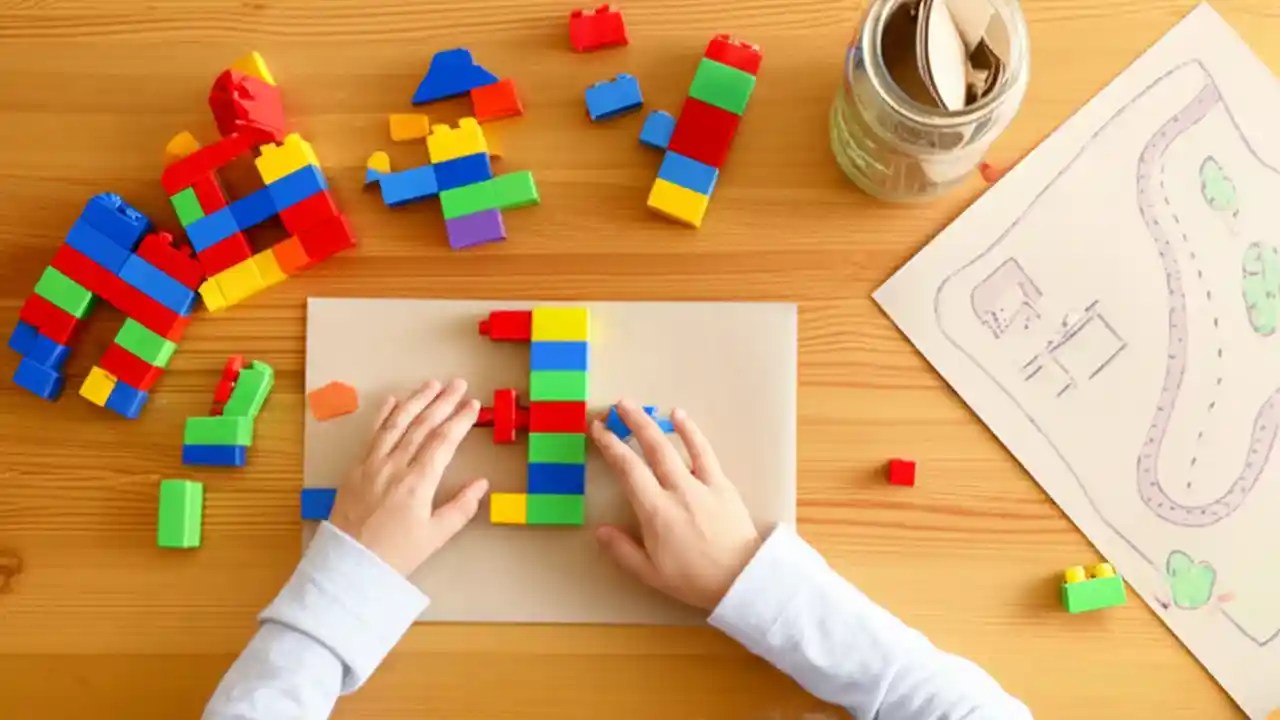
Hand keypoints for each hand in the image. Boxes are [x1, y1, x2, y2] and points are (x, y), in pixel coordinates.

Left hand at [329, 378, 487, 575]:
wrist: (349, 565)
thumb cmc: (396, 554)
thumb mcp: (435, 536)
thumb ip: (461, 507)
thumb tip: (481, 483)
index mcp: (418, 483)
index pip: (443, 441)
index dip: (460, 420)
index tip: (473, 405)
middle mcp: (394, 466)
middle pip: (422, 425)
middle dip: (442, 402)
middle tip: (458, 384)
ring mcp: (372, 464)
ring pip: (397, 423)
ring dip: (415, 401)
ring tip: (431, 384)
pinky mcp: (356, 469)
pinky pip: (372, 434)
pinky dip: (384, 415)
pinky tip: (393, 401)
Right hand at [590, 401, 761, 610]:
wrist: (741, 579)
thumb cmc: (694, 580)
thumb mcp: (651, 574)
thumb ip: (623, 551)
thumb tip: (600, 530)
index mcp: (656, 512)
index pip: (628, 470)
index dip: (610, 446)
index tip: (598, 430)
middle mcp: (677, 491)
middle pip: (650, 449)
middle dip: (631, 424)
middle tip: (616, 405)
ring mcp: (702, 484)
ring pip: (674, 446)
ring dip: (654, 423)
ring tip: (638, 406)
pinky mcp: (722, 484)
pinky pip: (704, 452)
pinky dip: (691, 432)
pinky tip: (679, 415)